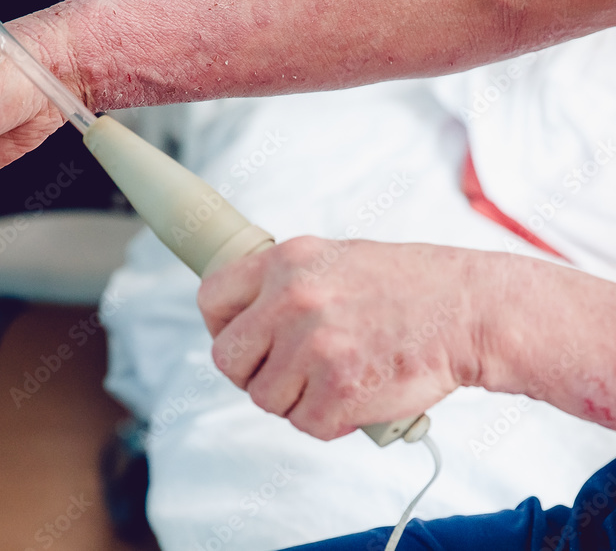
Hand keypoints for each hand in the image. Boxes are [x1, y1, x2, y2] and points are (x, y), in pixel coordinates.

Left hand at [197, 236, 485, 439]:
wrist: (470, 311)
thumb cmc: (406, 287)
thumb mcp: (333, 258)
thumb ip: (285, 283)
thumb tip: (243, 317)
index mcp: (286, 261)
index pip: (211, 298)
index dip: (220, 328)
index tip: (240, 341)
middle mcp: (292, 300)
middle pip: (227, 359)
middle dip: (251, 373)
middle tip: (283, 374)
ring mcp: (314, 346)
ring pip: (265, 398)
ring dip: (295, 400)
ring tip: (331, 381)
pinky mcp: (339, 389)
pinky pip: (306, 424)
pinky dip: (328, 421)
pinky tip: (353, 399)